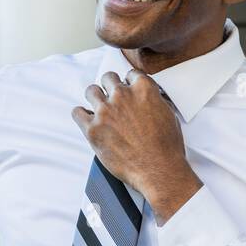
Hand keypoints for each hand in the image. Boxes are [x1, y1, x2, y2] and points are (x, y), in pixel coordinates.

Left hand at [71, 70, 202, 219]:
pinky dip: (81, 115)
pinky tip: (86, 119)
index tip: (126, 89)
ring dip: (95, 98)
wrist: (158, 170)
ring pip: (91, 91)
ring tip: (98, 107)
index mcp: (143, 89)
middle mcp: (122, 96)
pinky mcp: (92, 129)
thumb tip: (148, 98)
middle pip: (108, 78)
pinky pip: (77, 113)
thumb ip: (154, 100)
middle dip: (110, 87)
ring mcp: (105, 111)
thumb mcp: (168, 115)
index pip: (130, 74)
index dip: (128, 83)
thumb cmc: (166, 148)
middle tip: (112, 97)